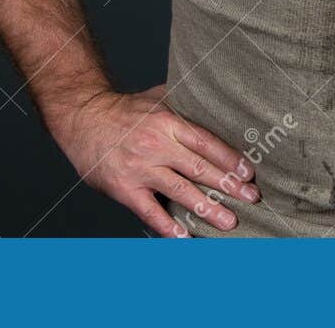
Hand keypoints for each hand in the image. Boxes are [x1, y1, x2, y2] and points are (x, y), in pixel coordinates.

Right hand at [49, 85, 259, 236]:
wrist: (83, 117)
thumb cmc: (125, 109)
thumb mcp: (157, 97)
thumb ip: (185, 105)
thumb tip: (218, 105)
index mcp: (169, 122)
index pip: (207, 143)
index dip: (230, 159)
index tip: (249, 173)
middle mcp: (157, 145)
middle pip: (199, 168)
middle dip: (228, 186)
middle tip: (251, 199)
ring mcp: (140, 168)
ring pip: (180, 192)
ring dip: (207, 209)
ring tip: (229, 222)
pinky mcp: (124, 188)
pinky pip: (149, 211)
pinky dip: (167, 226)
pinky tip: (185, 238)